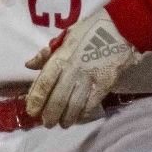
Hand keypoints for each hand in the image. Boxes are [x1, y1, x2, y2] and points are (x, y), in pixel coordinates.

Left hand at [24, 8, 138, 127]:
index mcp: (61, 57)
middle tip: (47, 123)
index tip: (31, 111)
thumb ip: (47, 53)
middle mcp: (73, 70)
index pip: (44, 83)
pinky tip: (78, 117)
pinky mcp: (105, 84)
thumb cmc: (91, 29)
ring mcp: (89, 78)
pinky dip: (82, 114)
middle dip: (50, 115)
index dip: (36, 100)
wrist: (121, 28)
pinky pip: (90, 105)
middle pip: (57, 99)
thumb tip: (29, 65)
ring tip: (62, 123)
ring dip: (66, 118)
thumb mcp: (66, 35)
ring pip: (73, 106)